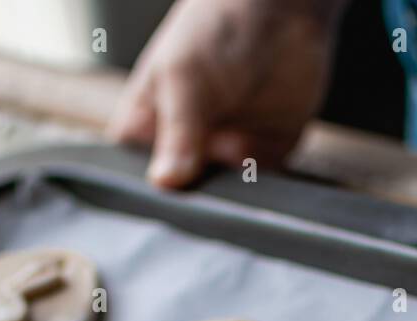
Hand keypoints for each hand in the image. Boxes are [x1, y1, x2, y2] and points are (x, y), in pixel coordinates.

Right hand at [109, 0, 346, 187]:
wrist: (281, 9)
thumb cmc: (215, 26)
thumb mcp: (183, 75)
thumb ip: (177, 131)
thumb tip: (165, 182)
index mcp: (144, 132)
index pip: (135, 181)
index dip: (147, 197)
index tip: (162, 202)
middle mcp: (181, 152)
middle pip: (179, 201)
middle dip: (191, 204)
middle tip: (202, 192)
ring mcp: (221, 160)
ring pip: (220, 202)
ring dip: (228, 203)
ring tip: (234, 182)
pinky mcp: (262, 163)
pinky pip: (260, 194)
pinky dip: (262, 196)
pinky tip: (262, 189)